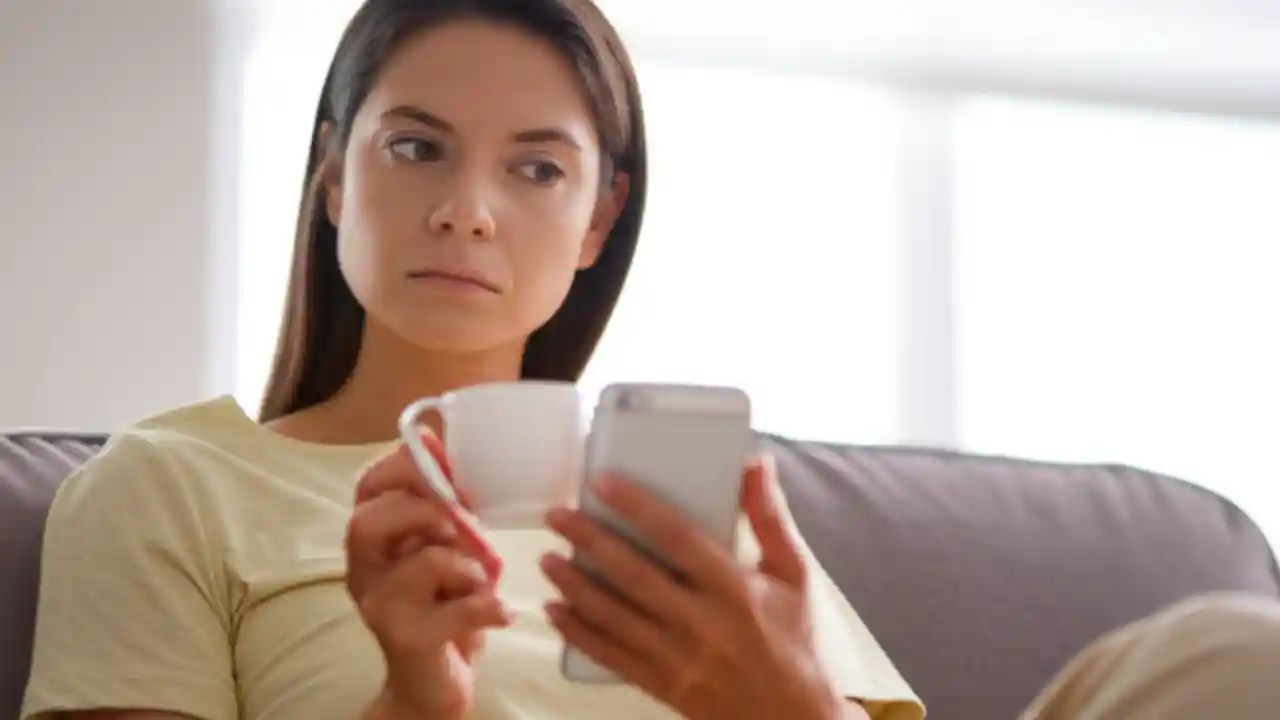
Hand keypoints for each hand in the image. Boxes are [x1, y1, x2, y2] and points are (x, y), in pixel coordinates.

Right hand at [348, 432, 512, 719]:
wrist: (432, 683)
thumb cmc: (443, 604)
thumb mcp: (444, 547)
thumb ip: (443, 507)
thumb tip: (441, 441)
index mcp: (372, 542)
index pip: (365, 488)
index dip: (402, 467)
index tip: (441, 464)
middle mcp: (364, 572)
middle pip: (367, 522)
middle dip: (425, 510)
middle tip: (462, 524)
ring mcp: (381, 608)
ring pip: (423, 563)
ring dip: (467, 563)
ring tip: (481, 579)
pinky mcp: (409, 641)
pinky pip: (456, 610)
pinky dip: (489, 605)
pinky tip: (502, 611)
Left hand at [540, 455, 850, 719]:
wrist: (793, 718)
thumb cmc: (793, 639)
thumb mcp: (793, 574)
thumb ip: (769, 517)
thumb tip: (756, 464)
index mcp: (735, 589)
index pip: (677, 538)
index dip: (637, 507)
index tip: (603, 483)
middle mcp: (703, 623)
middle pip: (634, 575)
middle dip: (590, 541)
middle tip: (558, 515)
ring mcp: (679, 657)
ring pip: (614, 616)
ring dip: (575, 585)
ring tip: (547, 558)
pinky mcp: (663, 684)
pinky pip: (611, 656)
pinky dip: (579, 633)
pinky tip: (556, 611)